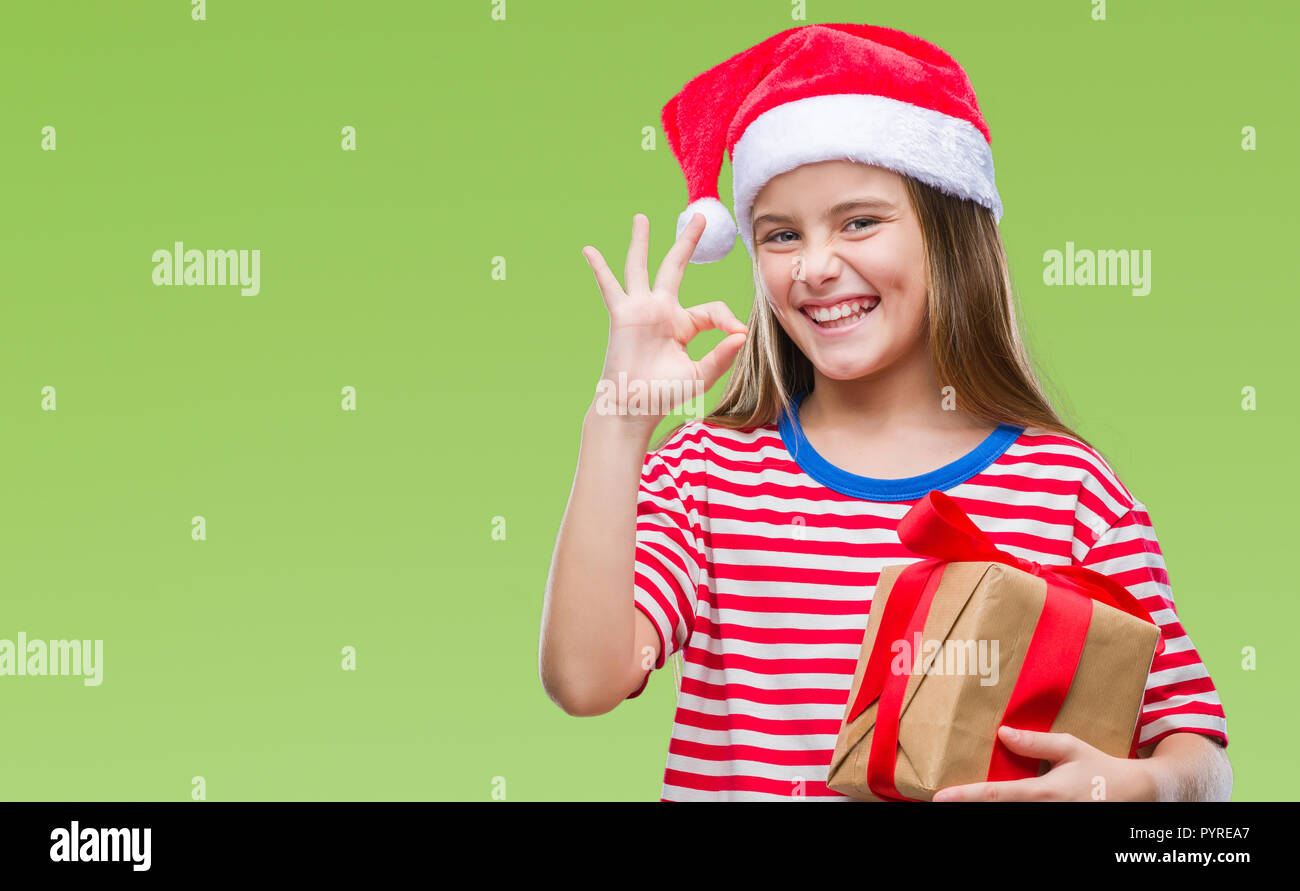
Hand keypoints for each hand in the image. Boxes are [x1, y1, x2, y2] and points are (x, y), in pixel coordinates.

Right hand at [582, 212, 746, 423]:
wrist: (634, 407)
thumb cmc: (664, 394)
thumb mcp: (700, 375)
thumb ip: (720, 355)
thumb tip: (742, 334)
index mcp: (683, 325)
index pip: (710, 308)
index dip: (726, 318)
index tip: (736, 333)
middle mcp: (662, 311)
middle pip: (675, 267)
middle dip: (687, 242)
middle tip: (700, 217)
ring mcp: (641, 310)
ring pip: (640, 268)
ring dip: (641, 242)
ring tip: (641, 218)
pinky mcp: (622, 314)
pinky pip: (610, 287)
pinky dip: (599, 268)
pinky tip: (589, 250)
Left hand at [930, 725, 1157, 801]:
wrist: (1135, 796)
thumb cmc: (1100, 768)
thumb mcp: (1070, 748)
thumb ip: (1034, 742)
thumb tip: (1002, 734)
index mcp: (1044, 792)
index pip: (996, 795)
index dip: (965, 796)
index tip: (939, 797)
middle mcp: (1044, 813)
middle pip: (997, 812)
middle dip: (969, 806)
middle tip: (941, 799)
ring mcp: (1051, 822)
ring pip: (1010, 819)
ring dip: (985, 809)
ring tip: (960, 800)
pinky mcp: (1056, 827)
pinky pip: (1025, 822)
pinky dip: (1007, 810)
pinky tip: (987, 802)